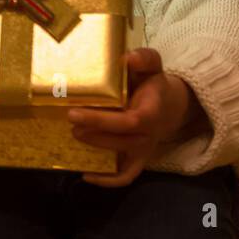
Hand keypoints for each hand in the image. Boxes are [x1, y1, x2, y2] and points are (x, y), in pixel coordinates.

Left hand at [68, 47, 208, 188]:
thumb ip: (143, 58)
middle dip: (92, 134)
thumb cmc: (153, 83)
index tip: (73, 112)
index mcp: (151, 112)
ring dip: (96, 152)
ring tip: (74, 136)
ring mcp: (144, 151)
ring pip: (120, 161)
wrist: (169, 104)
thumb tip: (127, 59)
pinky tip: (84, 173)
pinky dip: (107, 180)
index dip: (100, 121)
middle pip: (120, 141)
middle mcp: (148, 136)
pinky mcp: (138, 160)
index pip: (127, 122)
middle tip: (68, 119)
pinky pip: (125, 176)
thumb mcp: (152, 64)